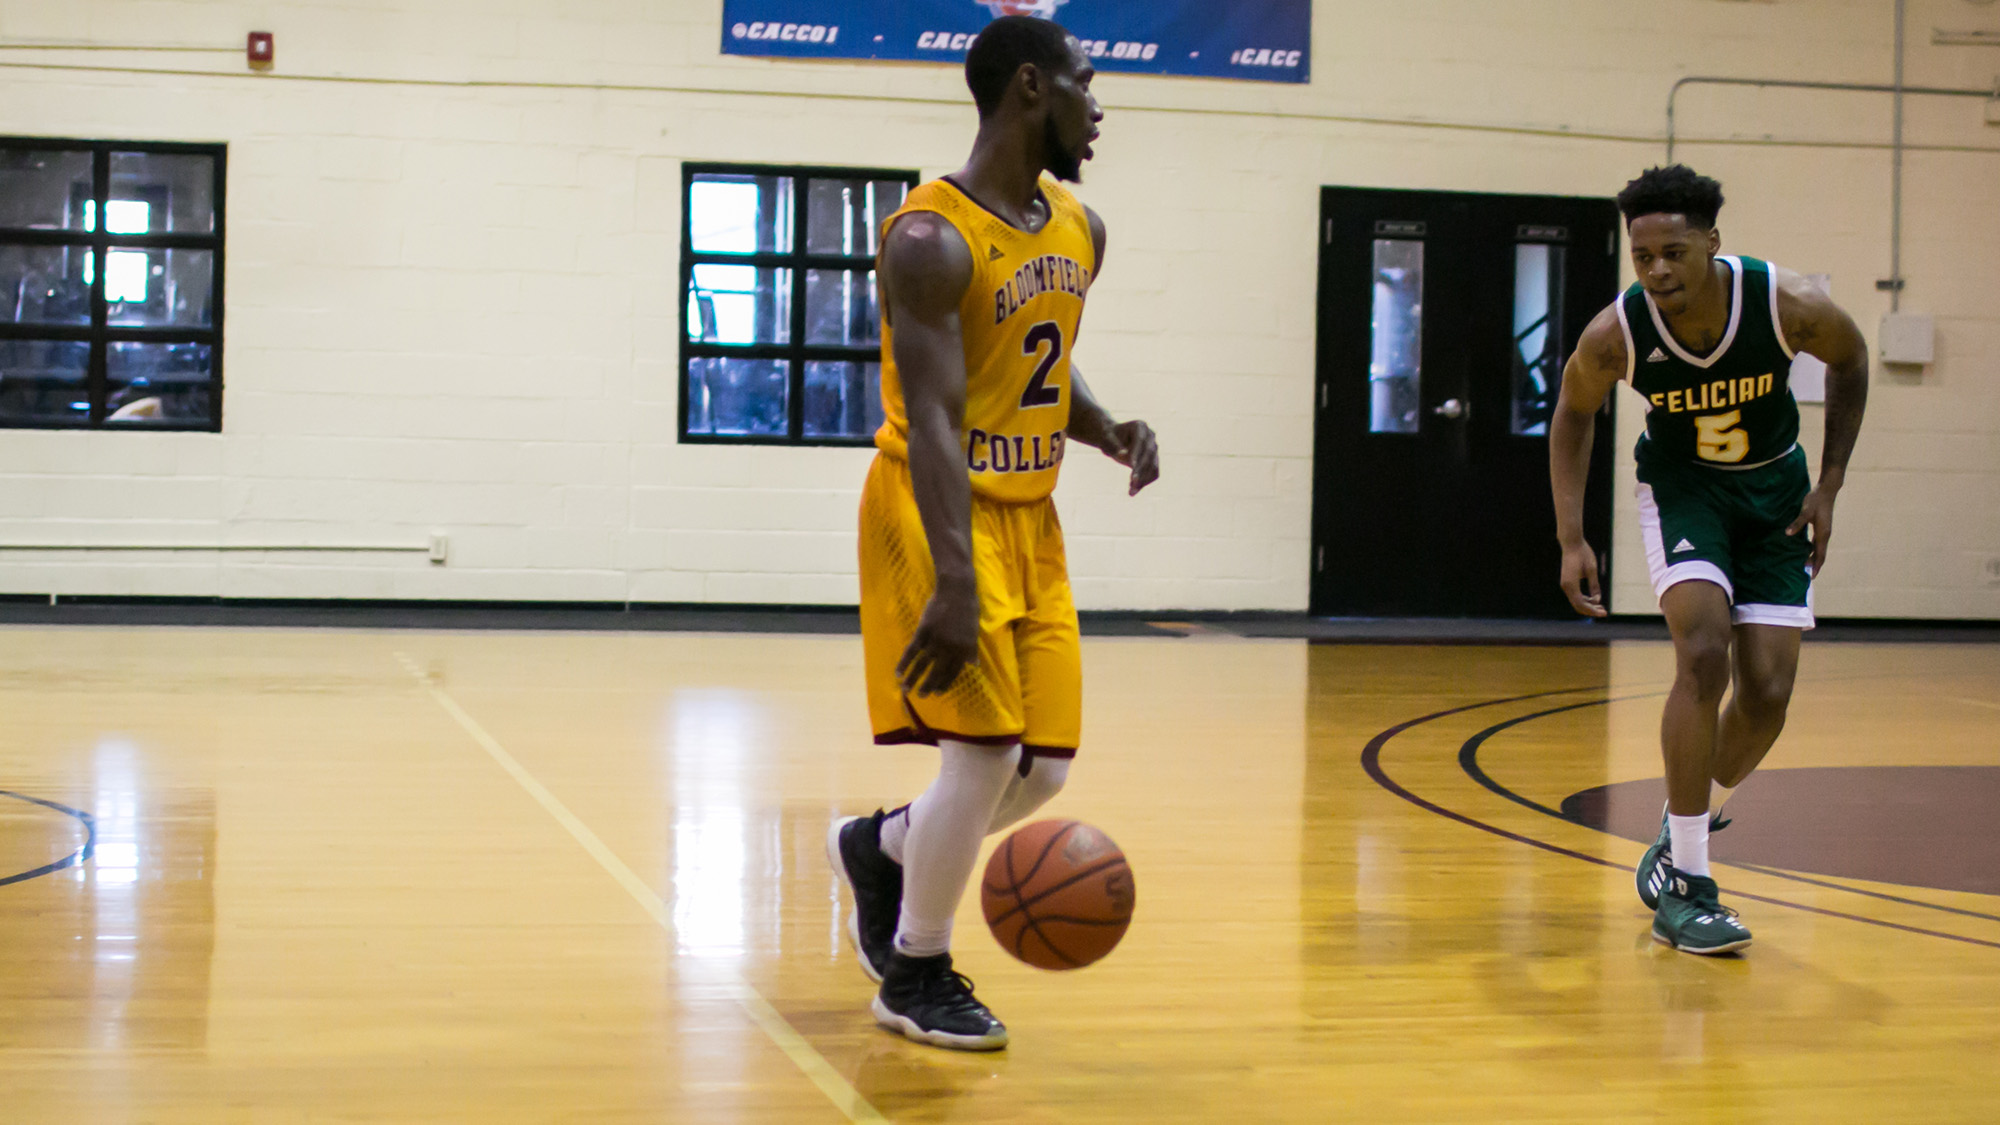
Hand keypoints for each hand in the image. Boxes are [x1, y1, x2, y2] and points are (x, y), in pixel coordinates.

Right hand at [896, 581, 980, 695]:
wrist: (955, 590)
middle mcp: (950, 648)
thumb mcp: (974, 630)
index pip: (954, 671)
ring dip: (913, 678)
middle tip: (921, 696)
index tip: (938, 692)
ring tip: (906, 690)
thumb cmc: (968, 607)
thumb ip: (972, 648)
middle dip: (928, 685)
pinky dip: (904, 662)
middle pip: (937, 671)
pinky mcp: (923, 632)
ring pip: (922, 664)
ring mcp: (935, 640)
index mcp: (964, 649)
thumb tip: (974, 664)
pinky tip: (898, 672)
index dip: (946, 682)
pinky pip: (911, 650)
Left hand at [1099, 419, 1159, 495]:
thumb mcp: (1106, 440)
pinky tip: (1133, 490)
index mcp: (1140, 426)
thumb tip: (1123, 455)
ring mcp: (1154, 448)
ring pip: (1154, 466)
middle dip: (1141, 468)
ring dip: (1144, 479)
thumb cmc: (1108, 438)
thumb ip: (1114, 446)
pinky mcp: (1154, 460)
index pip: (1140, 441)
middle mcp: (1151, 436)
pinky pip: (1153, 473)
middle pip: (1150, 453)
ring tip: (1131, 491)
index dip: (1137, 453)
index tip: (1131, 465)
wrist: (1113, 441)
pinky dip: (1144, 483)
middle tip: (1132, 481)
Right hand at [1559, 540, 1606, 617]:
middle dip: (1591, 610)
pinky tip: (1593, 599)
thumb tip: (1597, 600)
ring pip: (1576, 601)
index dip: (1593, 610)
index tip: (1604, 613)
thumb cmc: (1583, 554)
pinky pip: (1575, 595)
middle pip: (1578, 605)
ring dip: (1588, 605)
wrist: (1571, 544)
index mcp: (1571, 584)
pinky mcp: (1567, 582)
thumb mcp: (1592, 570)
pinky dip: (1584, 600)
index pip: (1582, 604)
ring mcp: (1565, 585)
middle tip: (1604, 612)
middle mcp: (1566, 587)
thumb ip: (1594, 586)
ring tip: (1601, 606)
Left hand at [1785, 487, 1836, 576]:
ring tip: (1805, 567)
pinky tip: (1805, 551)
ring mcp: (1824, 531)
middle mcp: (1825, 535)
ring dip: (1813, 558)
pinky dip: (1812, 550)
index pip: (1820, 554)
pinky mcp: (1821, 527)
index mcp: (1823, 534)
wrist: (1827, 490)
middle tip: (1806, 576)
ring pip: (1819, 549)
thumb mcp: (1806, 511)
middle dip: (1814, 565)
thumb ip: (1797, 523)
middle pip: (1820, 554)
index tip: (1811, 577)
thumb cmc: (1816, 500)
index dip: (1816, 566)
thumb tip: (1788, 533)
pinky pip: (1816, 543)